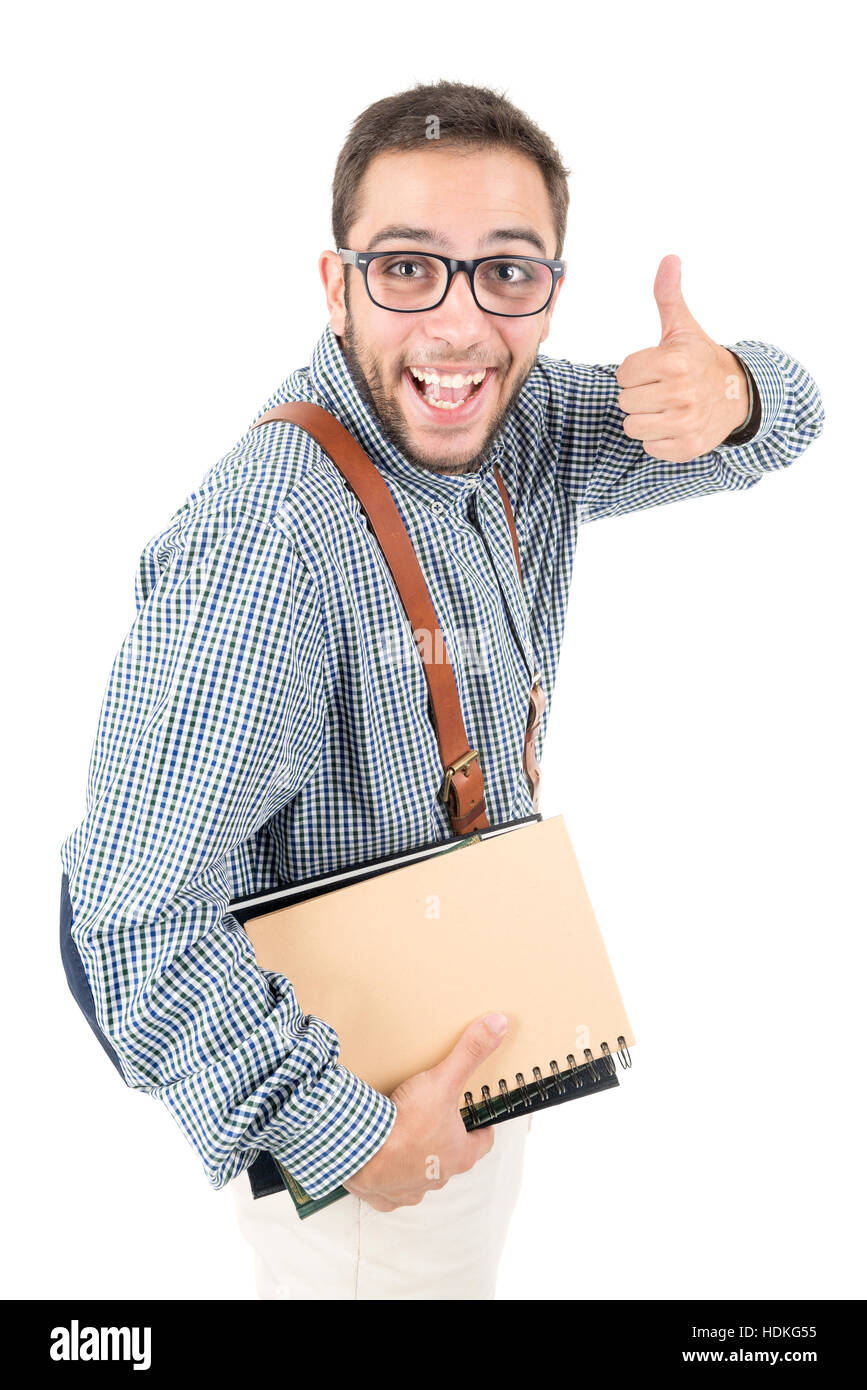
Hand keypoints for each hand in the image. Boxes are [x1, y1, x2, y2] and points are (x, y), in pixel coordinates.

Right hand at [342, 1012, 508, 1211]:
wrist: (361, 1150)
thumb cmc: (405, 1123)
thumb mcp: (443, 1080)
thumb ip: (470, 1052)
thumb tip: (498, 1026)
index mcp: (459, 1154)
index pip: (482, 1143)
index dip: (482, 1128)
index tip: (478, 1118)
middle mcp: (438, 1177)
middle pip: (450, 1159)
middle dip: (445, 1142)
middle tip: (435, 1120)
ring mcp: (410, 1190)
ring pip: (422, 1176)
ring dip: (417, 1161)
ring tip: (404, 1137)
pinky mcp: (384, 1196)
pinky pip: (390, 1190)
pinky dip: (388, 1178)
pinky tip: (380, 1160)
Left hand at [616, 254, 749, 462]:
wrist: (738, 393)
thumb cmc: (700, 359)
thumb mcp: (682, 327)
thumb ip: (668, 295)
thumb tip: (669, 259)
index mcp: (674, 362)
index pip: (623, 374)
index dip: (636, 371)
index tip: (657, 369)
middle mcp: (680, 393)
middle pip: (625, 401)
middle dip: (640, 394)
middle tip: (662, 388)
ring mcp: (685, 422)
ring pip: (632, 426)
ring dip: (645, 418)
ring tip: (666, 407)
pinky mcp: (687, 447)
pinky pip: (649, 447)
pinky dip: (658, 439)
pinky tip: (674, 424)